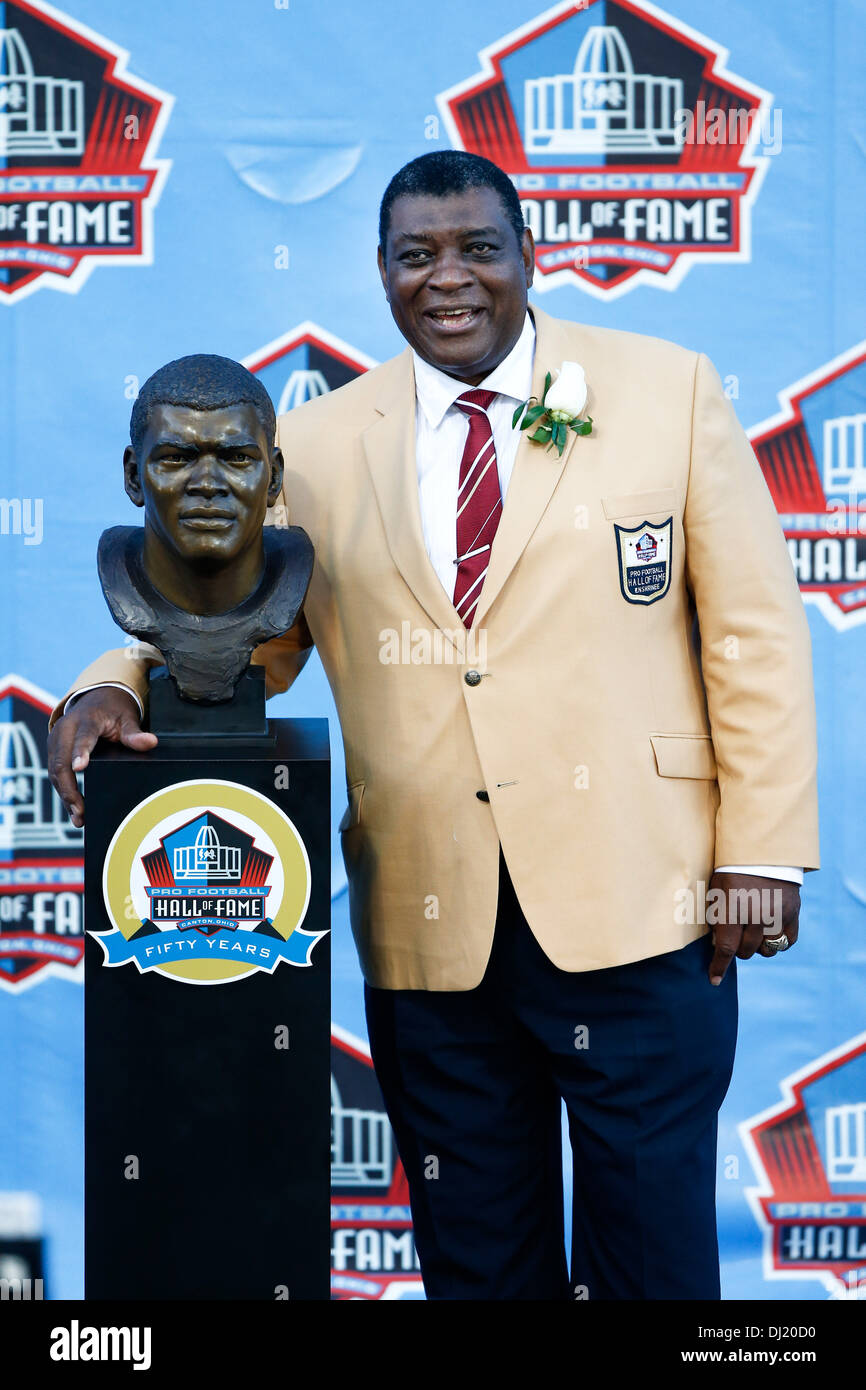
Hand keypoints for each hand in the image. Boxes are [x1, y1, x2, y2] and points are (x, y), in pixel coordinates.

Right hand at [47, 689, 156, 826]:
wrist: (95, 698)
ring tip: (79, 817)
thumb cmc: (112, 710)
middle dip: (69, 788)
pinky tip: (73, 809)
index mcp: (86, 719)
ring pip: (55, 772)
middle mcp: (65, 729)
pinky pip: (55, 774)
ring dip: (65, 796)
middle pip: (61, 761)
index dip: (80, 752)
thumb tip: (150, 742)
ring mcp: (56, 740)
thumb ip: (135, 733)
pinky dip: (63, 792)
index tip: (80, 768)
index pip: (83, 737)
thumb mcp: (127, 718)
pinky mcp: (53, 751)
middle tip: (80, 811)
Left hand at [706, 871, 799, 985]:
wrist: (763, 850)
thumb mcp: (716, 890)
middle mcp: (757, 915)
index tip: (714, 980)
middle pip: (746, 951)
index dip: (719, 967)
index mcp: (733, 908)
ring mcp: (777, 916)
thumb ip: (715, 918)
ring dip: (757, 946)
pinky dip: (776, 941)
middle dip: (737, 948)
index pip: (726, 948)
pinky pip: (786, 942)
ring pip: (767, 950)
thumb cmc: (732, 869)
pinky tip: (768, 932)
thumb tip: (716, 946)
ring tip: (752, 931)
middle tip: (734, 934)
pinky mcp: (793, 913)